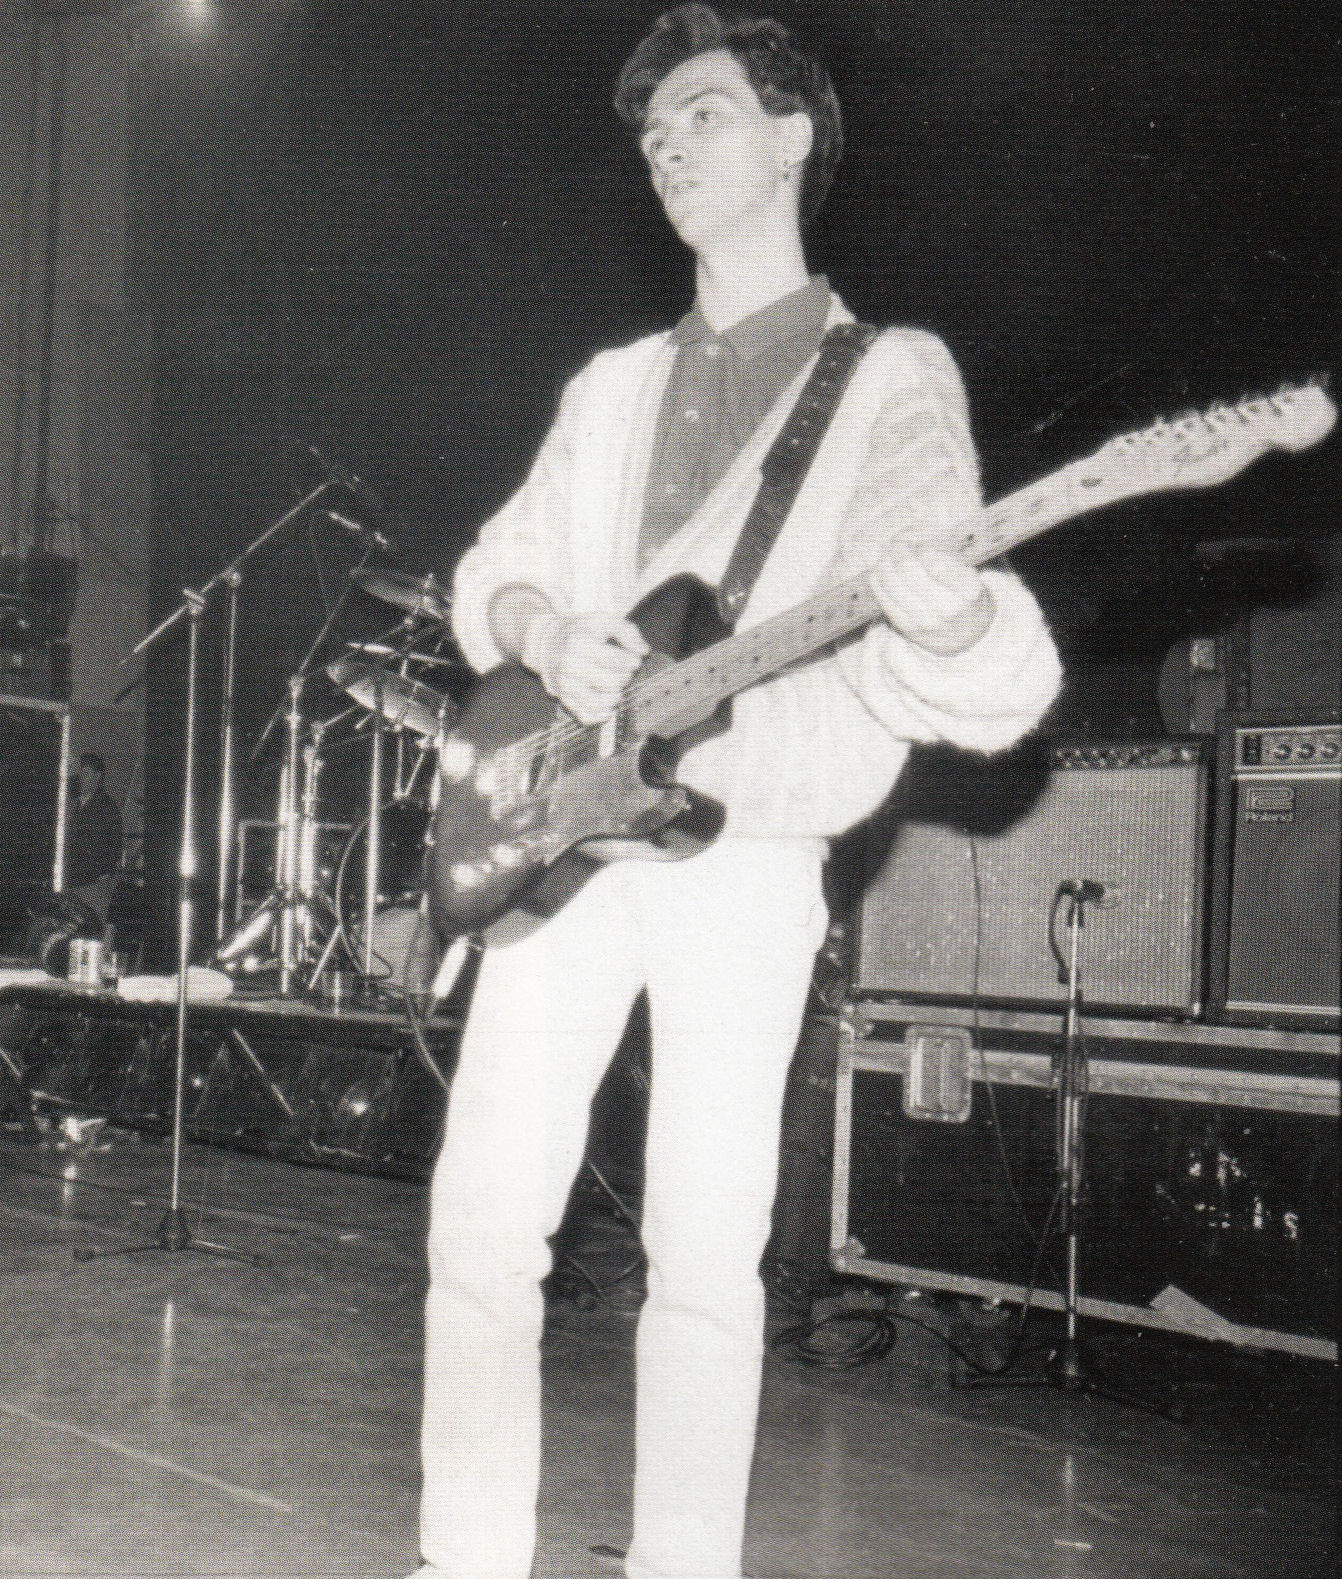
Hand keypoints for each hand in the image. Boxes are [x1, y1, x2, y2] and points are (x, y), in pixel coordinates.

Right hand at [521, 608, 648, 723]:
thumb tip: (644, 652)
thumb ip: (628, 632)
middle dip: (624, 677)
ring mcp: (565, 685)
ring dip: (615, 695)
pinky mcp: (565, 700)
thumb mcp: (603, 621)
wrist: (549, 643)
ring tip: (614, 685)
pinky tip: (607, 703)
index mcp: (579, 643)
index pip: (616, 660)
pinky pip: (587, 717)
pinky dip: (601, 714)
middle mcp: (569, 666)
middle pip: (612, 682)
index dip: (632, 661)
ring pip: (601, 702)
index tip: (632, 660)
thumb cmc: (582, 632)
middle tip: (622, 671)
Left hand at [870, 544, 994, 655]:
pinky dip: (878, 580)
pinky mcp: (907, 627)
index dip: (922, 550)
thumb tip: (906, 542)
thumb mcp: (970, 575)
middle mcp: (948, 609)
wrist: (967, 636)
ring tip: (887, 554)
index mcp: (969, 591)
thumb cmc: (966, 597)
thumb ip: (944, 557)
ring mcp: (926, 621)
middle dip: (899, 551)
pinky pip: (884, 599)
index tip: (921, 546)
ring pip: (892, 582)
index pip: (937, 563)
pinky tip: (879, 570)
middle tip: (898, 544)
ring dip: (885, 563)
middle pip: (909, 569)